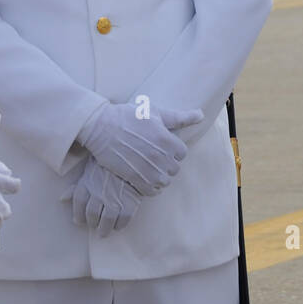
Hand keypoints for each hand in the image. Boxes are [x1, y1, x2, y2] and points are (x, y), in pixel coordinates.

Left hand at [62, 159, 141, 236]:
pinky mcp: (131, 201)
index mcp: (88, 182)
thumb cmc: (109, 164)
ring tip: (104, 231)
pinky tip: (118, 224)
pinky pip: (123, 219)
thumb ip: (76, 186)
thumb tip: (62, 199)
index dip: (78, 214)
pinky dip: (119, 225)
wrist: (133, 156)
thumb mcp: (90, 170)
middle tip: (94, 226)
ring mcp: (115, 196)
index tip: (79, 221)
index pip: (79, 202)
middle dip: (92, 222)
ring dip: (104, 228)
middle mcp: (99, 191)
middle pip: (92, 214)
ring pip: (107, 220)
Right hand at [76, 103, 203, 194]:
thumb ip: (180, 117)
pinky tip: (144, 177)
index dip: (173, 149)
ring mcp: (148, 169)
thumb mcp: (154, 112)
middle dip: (167, 163)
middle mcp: (160, 156)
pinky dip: (151, 187)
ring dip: (160, 176)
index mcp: (167, 139)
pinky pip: (152, 191)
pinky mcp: (135, 178)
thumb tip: (200, 115)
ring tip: (150, 167)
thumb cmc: (127, 116)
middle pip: (175, 168)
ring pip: (165, 181)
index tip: (162, 145)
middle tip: (154, 156)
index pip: (182, 153)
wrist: (101, 127)